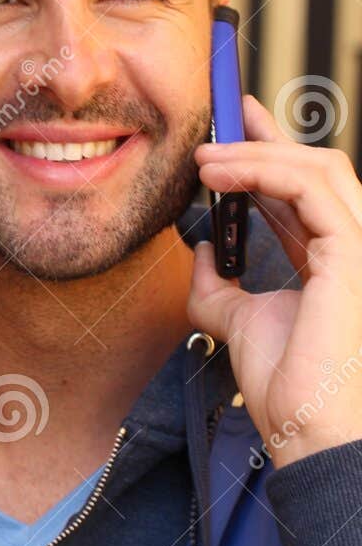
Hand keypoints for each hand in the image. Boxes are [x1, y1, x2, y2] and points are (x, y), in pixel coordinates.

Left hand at [188, 94, 361, 466]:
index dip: (267, 154)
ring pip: (319, 171)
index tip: (227, 132)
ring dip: (256, 153)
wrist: (307, 426)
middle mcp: (350, 247)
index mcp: (331, 258)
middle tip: (219, 119)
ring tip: (204, 158)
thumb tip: (199, 252)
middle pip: (317, 169)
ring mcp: (359, 249)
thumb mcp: (236, 321)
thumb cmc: (286, 383)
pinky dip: (264, 172)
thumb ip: (217, 286)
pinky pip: (312, 192)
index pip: (301, 191)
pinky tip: (220, 176)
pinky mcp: (354, 255)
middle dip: (266, 136)